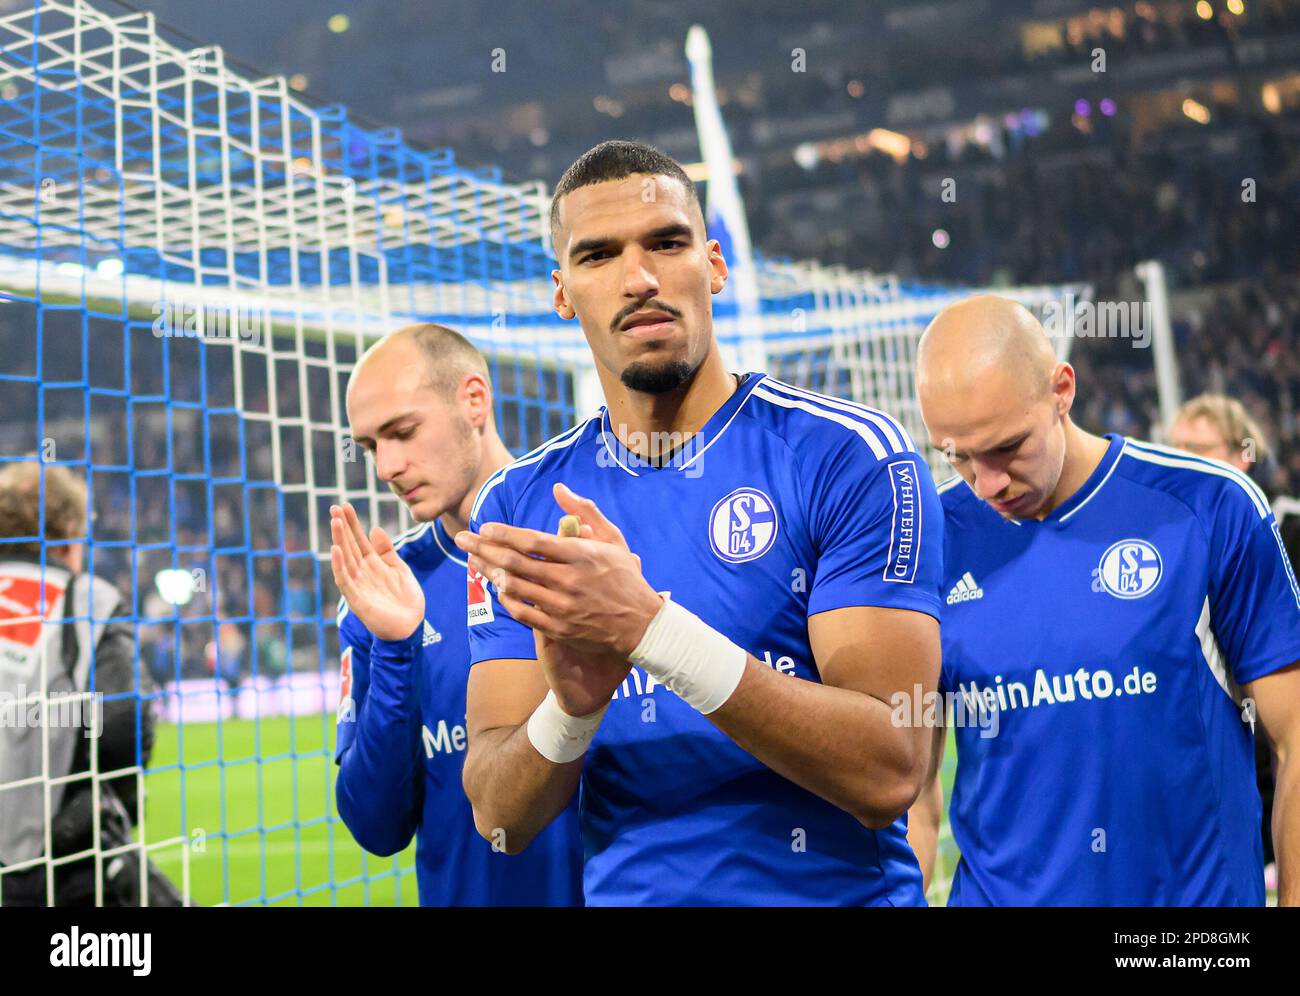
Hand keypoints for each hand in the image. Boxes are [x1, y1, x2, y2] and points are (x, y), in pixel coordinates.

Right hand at [330, 502, 424, 641]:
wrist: (410, 626)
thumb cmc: (405, 599)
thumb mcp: (399, 568)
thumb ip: (386, 550)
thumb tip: (374, 528)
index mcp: (372, 564)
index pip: (359, 539)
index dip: (352, 523)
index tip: (345, 505)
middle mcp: (362, 572)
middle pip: (349, 546)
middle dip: (342, 527)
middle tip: (334, 507)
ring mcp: (358, 585)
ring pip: (345, 559)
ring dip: (339, 541)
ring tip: (335, 522)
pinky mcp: (357, 599)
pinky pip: (345, 580)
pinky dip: (339, 565)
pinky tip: (336, 550)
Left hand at [455, 484, 660, 714]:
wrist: (641, 624)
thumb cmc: (626, 576)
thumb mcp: (613, 538)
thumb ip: (585, 511)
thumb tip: (558, 488)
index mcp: (580, 555)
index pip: (532, 541)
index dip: (503, 533)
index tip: (484, 527)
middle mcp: (567, 580)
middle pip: (514, 562)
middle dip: (483, 548)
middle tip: (462, 539)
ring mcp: (561, 606)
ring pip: (514, 587)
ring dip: (488, 572)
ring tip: (473, 560)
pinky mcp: (558, 628)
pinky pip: (522, 612)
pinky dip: (505, 598)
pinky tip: (495, 587)